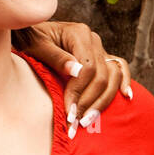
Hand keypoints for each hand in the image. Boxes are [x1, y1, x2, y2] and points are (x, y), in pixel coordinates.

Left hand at [20, 21, 132, 137]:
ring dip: (104, 100)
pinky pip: (119, 68)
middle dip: (89, 101)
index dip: (79, 92)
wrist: (27, 32)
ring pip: (113, 75)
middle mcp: (93, 40)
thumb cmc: (28, 39)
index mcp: (79, 33)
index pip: (88, 68)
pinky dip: (124, 82)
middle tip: (76, 122)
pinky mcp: (101, 57)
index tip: (68, 112)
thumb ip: (55, 57)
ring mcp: (99, 49)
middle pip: (102, 75)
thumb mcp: (35, 46)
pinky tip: (126, 97)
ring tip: (89, 120)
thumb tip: (76, 71)